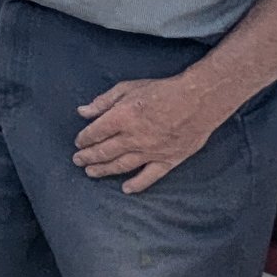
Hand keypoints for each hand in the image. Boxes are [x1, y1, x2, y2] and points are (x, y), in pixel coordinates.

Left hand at [74, 76, 227, 193]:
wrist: (199, 101)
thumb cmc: (162, 91)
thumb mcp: (128, 87)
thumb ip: (103, 101)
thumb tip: (82, 112)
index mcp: (122, 117)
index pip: (95, 132)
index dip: (84, 138)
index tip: (79, 142)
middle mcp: (133, 138)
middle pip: (104, 151)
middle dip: (88, 157)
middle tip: (77, 161)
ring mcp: (151, 152)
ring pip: (121, 165)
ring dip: (103, 170)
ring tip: (91, 172)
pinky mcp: (168, 160)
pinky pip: (149, 176)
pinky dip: (137, 184)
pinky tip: (126, 189)